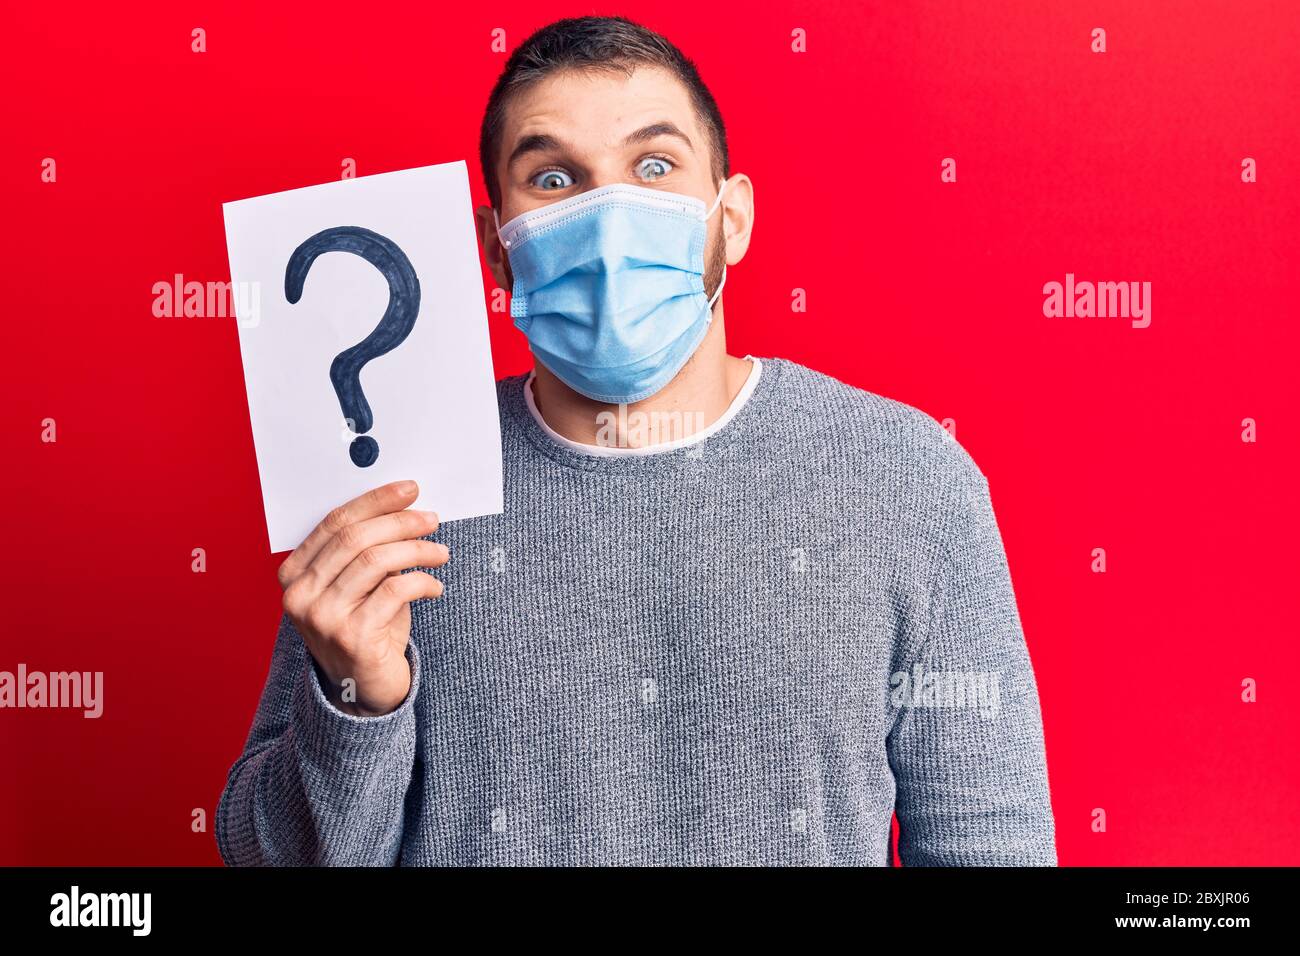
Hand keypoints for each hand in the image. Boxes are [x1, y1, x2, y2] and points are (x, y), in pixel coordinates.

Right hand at [277, 480, 446, 715]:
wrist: (363, 690)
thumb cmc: (365, 628)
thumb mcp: (358, 586)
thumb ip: (366, 550)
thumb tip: (406, 507)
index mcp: (294, 575)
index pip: (335, 523)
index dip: (375, 501)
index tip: (409, 489)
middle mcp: (300, 595)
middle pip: (355, 538)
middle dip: (399, 521)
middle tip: (431, 518)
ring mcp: (323, 617)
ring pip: (376, 561)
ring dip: (416, 550)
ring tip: (441, 552)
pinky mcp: (352, 636)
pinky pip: (395, 591)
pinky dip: (423, 582)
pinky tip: (435, 586)